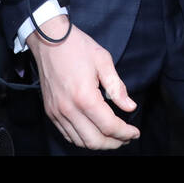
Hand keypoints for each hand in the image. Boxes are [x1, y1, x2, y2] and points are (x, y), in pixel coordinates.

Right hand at [28, 22, 139, 148]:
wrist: (48, 38)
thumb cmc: (76, 46)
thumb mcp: (103, 60)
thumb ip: (118, 87)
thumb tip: (130, 107)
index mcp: (84, 96)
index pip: (109, 126)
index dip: (125, 133)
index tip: (135, 132)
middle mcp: (68, 109)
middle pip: (95, 141)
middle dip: (114, 143)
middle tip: (126, 137)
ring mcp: (57, 112)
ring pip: (80, 142)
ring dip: (99, 143)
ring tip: (112, 136)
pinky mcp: (50, 111)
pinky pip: (67, 135)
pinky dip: (83, 139)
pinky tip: (94, 131)